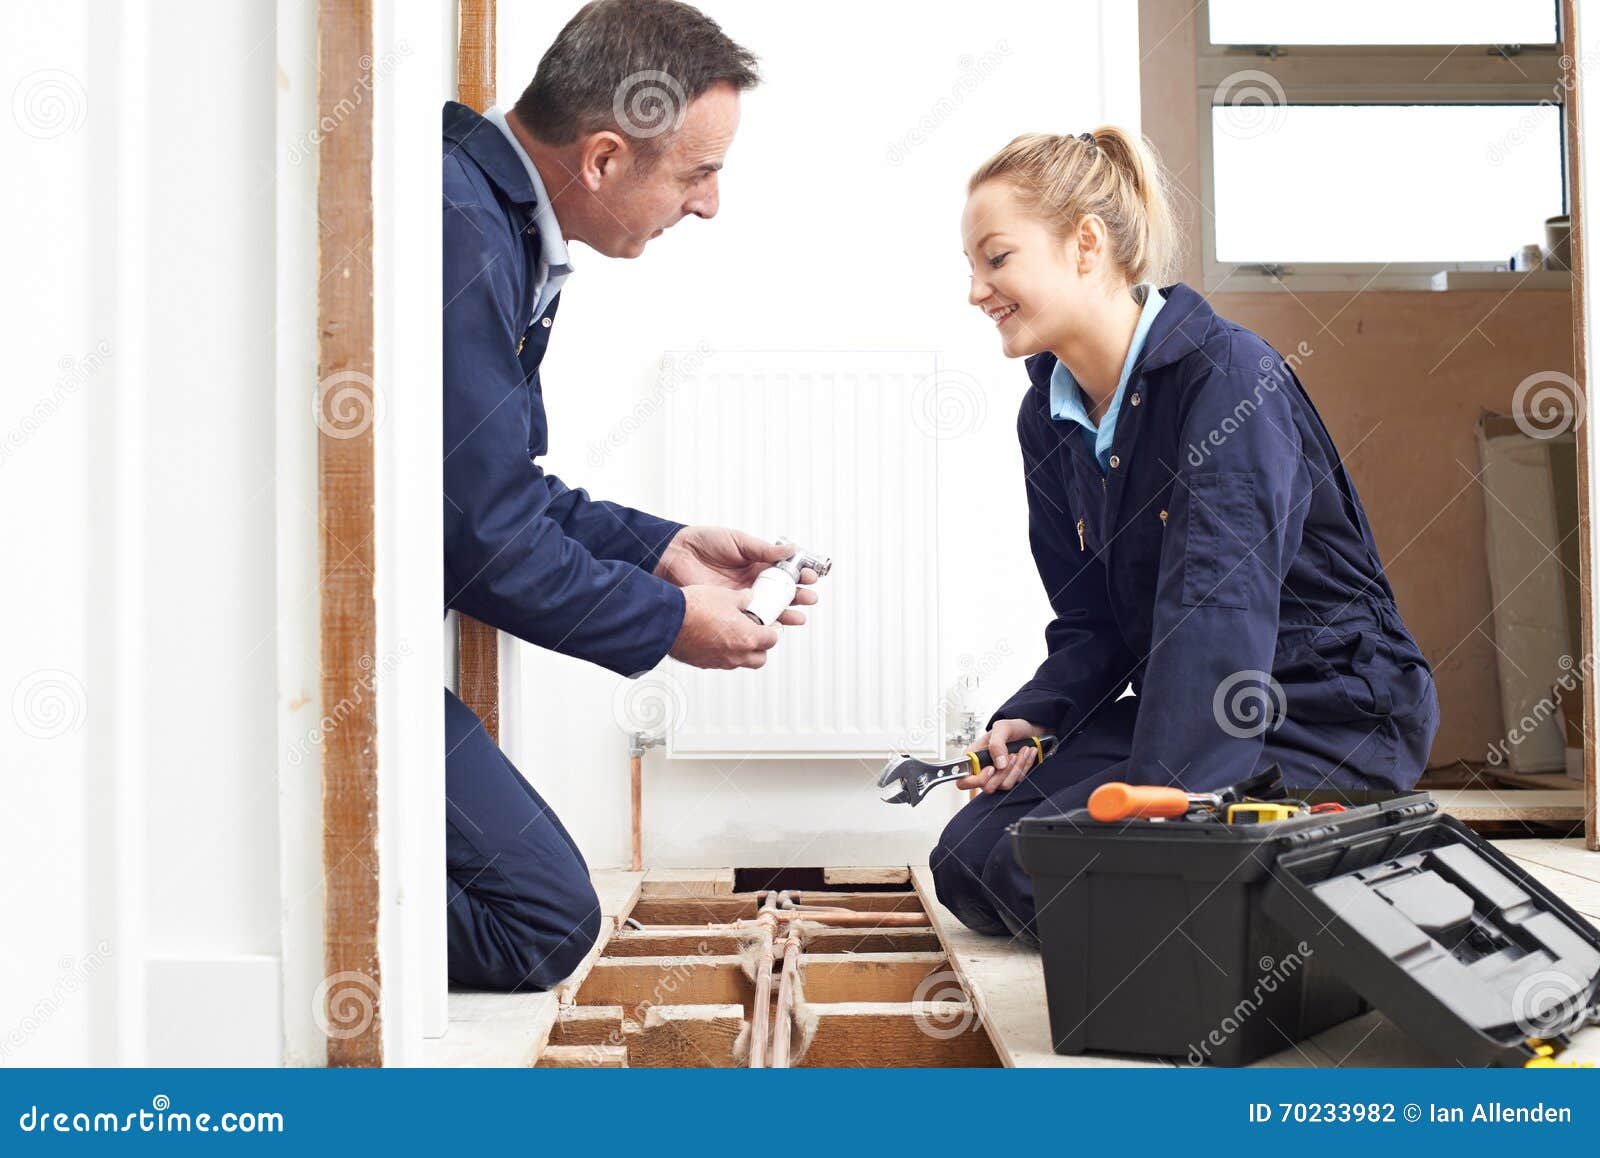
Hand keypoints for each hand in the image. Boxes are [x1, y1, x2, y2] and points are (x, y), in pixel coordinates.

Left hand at [654, 526, 818, 625]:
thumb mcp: (739, 541)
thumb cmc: (704, 542)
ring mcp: (743, 597)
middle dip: (798, 597)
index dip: (799, 576)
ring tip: (799, 617)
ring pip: (770, 609)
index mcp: (757, 564)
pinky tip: (775, 624)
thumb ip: (764, 549)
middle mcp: (753, 582)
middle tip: (809, 599)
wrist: (676, 555)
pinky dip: (764, 623)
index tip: (811, 578)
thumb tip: (792, 549)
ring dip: (787, 614)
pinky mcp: (730, 609)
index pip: (784, 573)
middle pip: (782, 594)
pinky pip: (751, 619)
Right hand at [669, 585, 781, 669]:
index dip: (772, 630)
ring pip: (740, 662)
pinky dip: (723, 653)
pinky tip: (715, 639)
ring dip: (742, 651)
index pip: (772, 639)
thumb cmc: (695, 609)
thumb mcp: (725, 595)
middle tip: (755, 632)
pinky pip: (721, 662)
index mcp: (747, 637)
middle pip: (760, 658)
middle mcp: (736, 654)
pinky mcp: (704, 663)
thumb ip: (742, 598)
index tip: (769, 623)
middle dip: (760, 646)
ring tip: (734, 635)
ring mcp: (720, 661)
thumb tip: (747, 597)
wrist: (668, 621)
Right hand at [956, 718, 1048, 793]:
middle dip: (1004, 772)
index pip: (963, 781)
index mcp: (973, 758)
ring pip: (1005, 785)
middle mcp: (982, 770)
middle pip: (987, 787)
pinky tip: (1027, 754)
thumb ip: (997, 744)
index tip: (991, 768)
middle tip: (1013, 754)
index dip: (977, 780)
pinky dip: (1025, 766)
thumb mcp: (1002, 728)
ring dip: (1018, 767)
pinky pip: (1017, 781)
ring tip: (1023, 750)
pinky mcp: (1010, 778)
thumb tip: (999, 765)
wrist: (1028, 730)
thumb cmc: (1011, 728)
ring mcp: (996, 776)